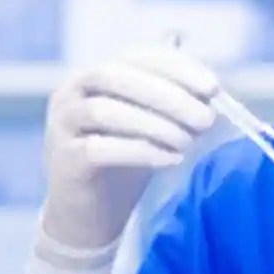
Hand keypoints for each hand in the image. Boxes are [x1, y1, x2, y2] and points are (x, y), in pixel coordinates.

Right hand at [38, 44, 219, 251]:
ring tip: (188, 141)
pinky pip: (98, 149)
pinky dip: (139, 151)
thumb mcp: (152, 126)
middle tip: (205, 117)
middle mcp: (71, 92)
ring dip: (154, 124)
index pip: (136, 56)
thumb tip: (212, 94)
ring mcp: (61, 125)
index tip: (212, 87)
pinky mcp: (63, 161)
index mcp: (96, 75)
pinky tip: (170, 159)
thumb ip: (175, 104)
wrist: (89, 217)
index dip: (176, 67)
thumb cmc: (125, 163)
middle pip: (116, 76)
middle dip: (167, 95)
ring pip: (104, 110)